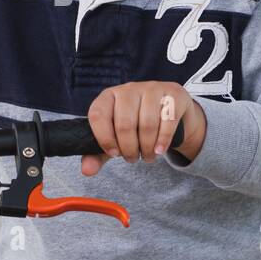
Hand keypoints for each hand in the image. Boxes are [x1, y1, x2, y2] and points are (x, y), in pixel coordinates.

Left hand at [80, 81, 206, 176]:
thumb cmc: (138, 123)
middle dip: (129, 149)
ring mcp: (152, 88)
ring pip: (147, 124)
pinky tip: (159, 150)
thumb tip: (87, 171)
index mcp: (109, 96)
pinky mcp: (174, 94)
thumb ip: (98, 154)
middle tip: (133, 158)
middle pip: (124, 123)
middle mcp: (129, 89)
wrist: (171, 110)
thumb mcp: (116, 137)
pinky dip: (163, 140)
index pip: (97, 114)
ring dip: (147, 148)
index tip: (113, 153)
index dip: (104, 138)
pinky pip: (168, 120)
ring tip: (147, 156)